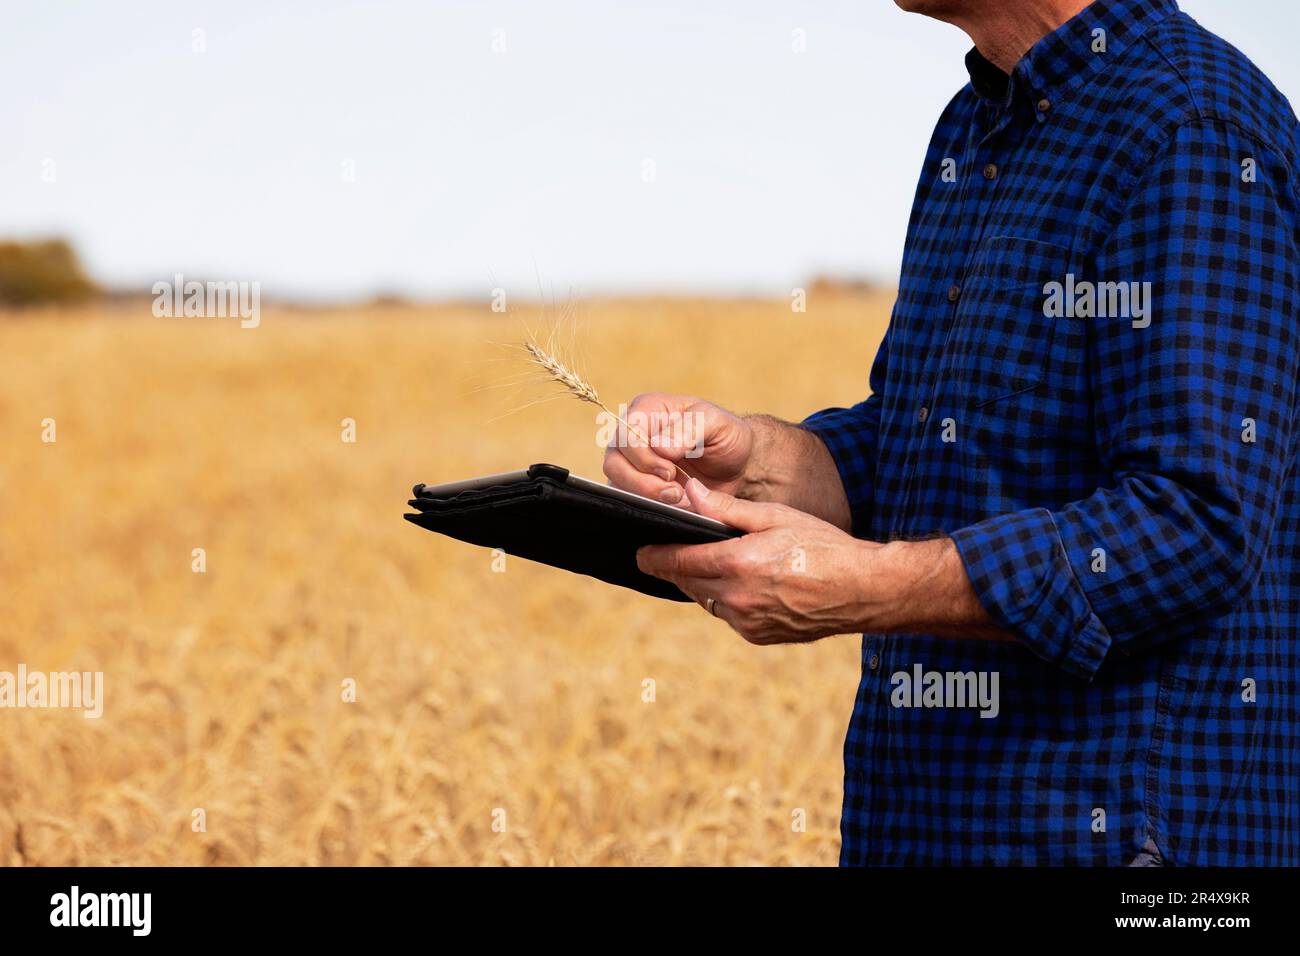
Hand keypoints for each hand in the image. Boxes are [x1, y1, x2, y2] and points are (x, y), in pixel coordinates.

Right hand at [603, 393, 751, 508]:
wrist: (735, 464)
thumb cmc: (724, 435)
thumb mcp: (716, 423)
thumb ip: (688, 430)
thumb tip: (658, 446)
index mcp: (646, 410)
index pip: (625, 435)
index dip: (644, 458)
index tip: (671, 471)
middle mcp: (632, 434)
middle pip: (614, 463)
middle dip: (643, 482)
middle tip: (674, 490)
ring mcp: (631, 462)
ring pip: (617, 484)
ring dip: (646, 495)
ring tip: (677, 495)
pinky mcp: (636, 485)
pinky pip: (628, 499)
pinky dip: (649, 505)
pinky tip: (674, 502)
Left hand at [637, 478, 885, 643]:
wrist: (863, 589)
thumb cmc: (823, 545)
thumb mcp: (775, 517)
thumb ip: (727, 510)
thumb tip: (690, 493)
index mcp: (738, 564)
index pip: (679, 561)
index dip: (656, 556)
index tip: (641, 552)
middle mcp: (737, 598)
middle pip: (687, 583)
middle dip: (674, 569)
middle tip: (662, 556)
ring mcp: (747, 622)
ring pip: (707, 601)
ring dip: (702, 584)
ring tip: (710, 565)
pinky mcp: (759, 636)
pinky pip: (729, 616)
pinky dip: (728, 601)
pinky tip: (743, 585)